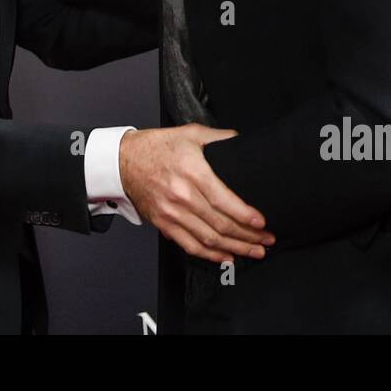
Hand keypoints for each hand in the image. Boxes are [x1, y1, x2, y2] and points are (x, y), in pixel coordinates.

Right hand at [119, 125, 273, 263]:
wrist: (124, 161)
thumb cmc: (157, 146)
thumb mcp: (191, 133)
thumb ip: (220, 138)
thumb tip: (244, 141)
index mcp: (191, 171)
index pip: (223, 200)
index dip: (245, 215)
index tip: (261, 223)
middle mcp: (181, 195)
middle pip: (220, 223)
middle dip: (248, 235)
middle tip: (267, 239)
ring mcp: (172, 212)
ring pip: (208, 238)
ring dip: (235, 248)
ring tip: (255, 251)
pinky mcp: (164, 223)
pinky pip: (190, 245)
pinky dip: (210, 255)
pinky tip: (227, 256)